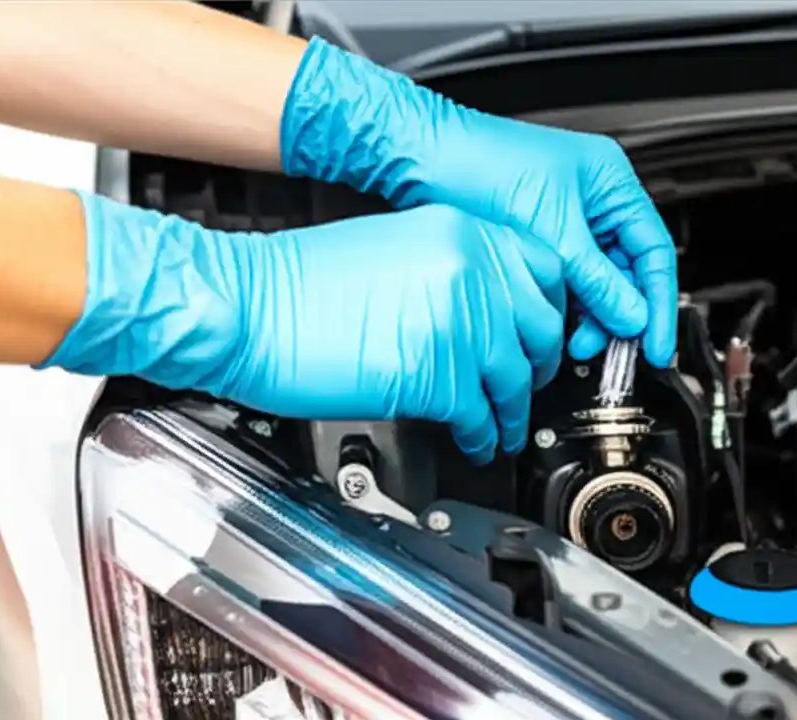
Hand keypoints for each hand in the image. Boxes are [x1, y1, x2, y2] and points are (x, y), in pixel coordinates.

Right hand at [40, 194, 564, 463]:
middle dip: (539, 367)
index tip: (543, 336)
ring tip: (504, 427)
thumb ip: (452, 272)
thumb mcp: (395, 248)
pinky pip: (481, 413)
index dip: (549, 312)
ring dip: (514, 412)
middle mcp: (468, 268)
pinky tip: (473, 439)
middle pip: (541, 327)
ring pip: (517, 377)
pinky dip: (481, 434)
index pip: (545, 270)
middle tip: (529, 386)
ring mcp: (457, 321)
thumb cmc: (299, 284)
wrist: (248, 307)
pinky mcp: (436, 373)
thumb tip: (486, 312)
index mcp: (460, 230)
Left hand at [279, 37, 677, 368]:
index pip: (654, 251)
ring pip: (595, 282)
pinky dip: (565, 306)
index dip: (659, 302)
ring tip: (575, 340)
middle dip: (619, 314)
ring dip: (590, 316)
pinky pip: (566, 280)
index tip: (656, 343)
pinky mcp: (537, 237)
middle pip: (627, 272)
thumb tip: (632, 316)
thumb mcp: (554, 233)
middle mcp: (593, 200)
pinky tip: (555, 324)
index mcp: (610, 183)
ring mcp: (565, 219)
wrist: (422, 158)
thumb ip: (598, 281)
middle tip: (609, 348)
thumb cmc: (480, 166)